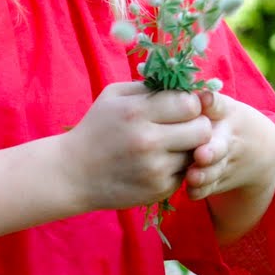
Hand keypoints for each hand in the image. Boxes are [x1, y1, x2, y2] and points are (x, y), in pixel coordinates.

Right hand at [64, 81, 212, 213]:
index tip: (179, 108)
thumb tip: (186, 84)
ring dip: (187, 149)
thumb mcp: (113, 96)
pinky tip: (157, 164)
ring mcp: (155, 168)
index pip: (190, 103)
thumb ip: (150, 87)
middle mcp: (148, 141)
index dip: (189, 104)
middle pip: (202, 130)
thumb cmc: (95, 128)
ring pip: (197, 153)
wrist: (72, 173)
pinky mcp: (159, 189)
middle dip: (196, 126)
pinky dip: (176, 168)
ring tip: (167, 146)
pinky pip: (185, 173)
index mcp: (136, 112)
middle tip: (182, 128)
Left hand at [183, 90, 274, 201]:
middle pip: (219, 145)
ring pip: (214, 170)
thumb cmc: (221, 119)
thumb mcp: (217, 105)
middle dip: (211, 150)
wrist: (258, 150)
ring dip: (204, 174)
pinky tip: (191, 191)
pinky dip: (201, 190)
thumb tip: (168, 84)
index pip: (218, 105)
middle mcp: (227, 138)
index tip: (204, 99)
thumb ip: (196, 97)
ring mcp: (224, 161)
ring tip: (193, 176)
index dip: (210, 103)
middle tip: (201, 154)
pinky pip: (210, 188)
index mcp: (224, 113)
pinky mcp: (219, 180)